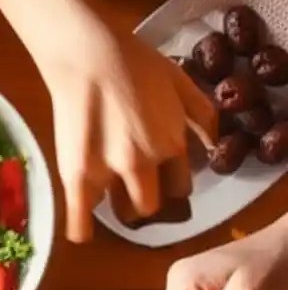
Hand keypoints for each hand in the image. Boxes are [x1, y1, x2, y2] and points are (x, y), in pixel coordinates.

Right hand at [37, 25, 216, 241]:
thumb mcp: (182, 84)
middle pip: (150, 204)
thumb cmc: (134, 62)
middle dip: (144, 200)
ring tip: (108, 198)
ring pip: (120, 212)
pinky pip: (80, 217)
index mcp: (171, 144)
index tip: (161, 182)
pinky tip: (82, 234)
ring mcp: (109, 172)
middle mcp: (143, 163)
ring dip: (117, 208)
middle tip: (132, 190)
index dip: (170, 184)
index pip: (180, 186)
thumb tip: (213, 143)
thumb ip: (202, 116)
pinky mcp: (77, 175)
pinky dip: (82, 229)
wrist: (87, 56)